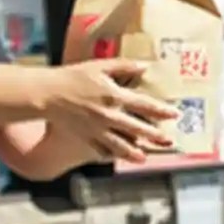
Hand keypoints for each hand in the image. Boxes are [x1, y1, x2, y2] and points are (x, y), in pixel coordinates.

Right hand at [41, 58, 175, 164]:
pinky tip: (119, 158)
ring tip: (145, 157)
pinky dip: (111, 155)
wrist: (48, 94)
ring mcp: (97, 129)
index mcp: (114, 96)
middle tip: (169, 140)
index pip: (144, 105)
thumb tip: (146, 66)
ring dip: (135, 152)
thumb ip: (124, 66)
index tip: (175, 114)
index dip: (161, 110)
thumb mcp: (100, 66)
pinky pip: (101, 149)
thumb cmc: (74, 77)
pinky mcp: (86, 137)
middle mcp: (108, 115)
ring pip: (120, 144)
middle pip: (137, 128)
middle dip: (155, 135)